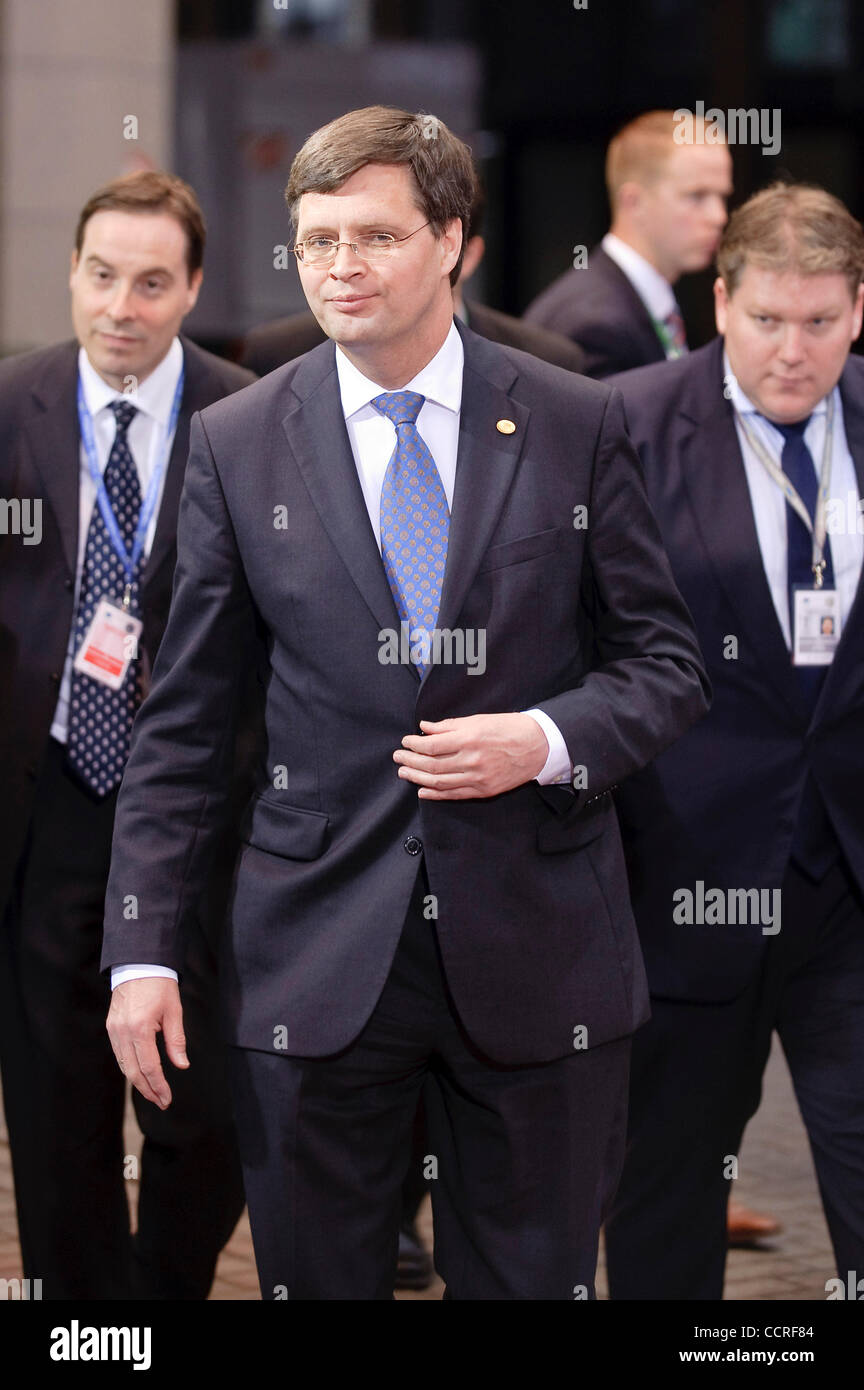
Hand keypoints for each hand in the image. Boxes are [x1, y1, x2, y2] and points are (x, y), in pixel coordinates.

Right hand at [106, 978, 187, 1108]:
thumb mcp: (174, 1011)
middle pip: (133, 1071)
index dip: (159, 1085)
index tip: (167, 1099)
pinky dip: (129, 1068)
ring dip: (137, 1082)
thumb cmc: (160, 985)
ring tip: (153, 1093)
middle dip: (147, 1090)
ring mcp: (114, 1030)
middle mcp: (123, 1032)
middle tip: (161, 1102)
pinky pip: (119, 1054)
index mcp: (140, 1028)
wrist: (138, 963)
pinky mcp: (110, 1027)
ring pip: (123, 1065)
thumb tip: (182, 1065)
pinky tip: (140, 1075)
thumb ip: (176, 1040)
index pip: (149, 1066)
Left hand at [394, 713, 548, 799]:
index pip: (432, 746)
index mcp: (469, 739)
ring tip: (404, 773)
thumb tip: (425, 728)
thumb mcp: (478, 720)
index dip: (414, 745)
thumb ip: (449, 725)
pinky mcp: (484, 791)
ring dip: (417, 779)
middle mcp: (471, 761)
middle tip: (398, 758)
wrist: (537, 746)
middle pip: (431, 766)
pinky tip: (422, 791)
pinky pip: (454, 795)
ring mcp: (478, 779)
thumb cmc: (508, 728)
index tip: (405, 741)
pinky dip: (435, 794)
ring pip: (439, 783)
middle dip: (410, 762)